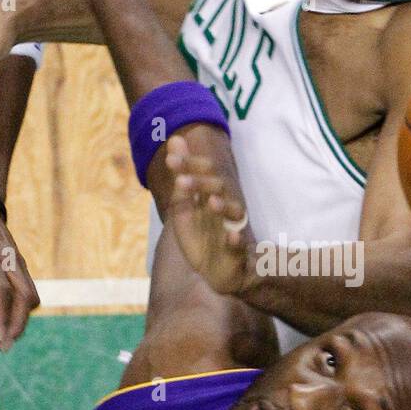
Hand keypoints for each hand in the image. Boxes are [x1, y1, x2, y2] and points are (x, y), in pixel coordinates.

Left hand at [0, 201, 39, 350]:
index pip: (3, 291)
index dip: (2, 316)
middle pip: (27, 298)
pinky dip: (14, 306)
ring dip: (16, 316)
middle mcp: (10, 261)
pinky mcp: (18, 266)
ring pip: (30, 296)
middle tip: (3, 345)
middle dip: (18, 324)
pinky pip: (25, 291)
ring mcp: (17, 263)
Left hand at [165, 134, 253, 295]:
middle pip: (219, 188)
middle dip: (201, 183)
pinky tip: (231, 237)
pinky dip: (236, 241)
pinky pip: (239, 246)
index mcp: (210, 194)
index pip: (205, 173)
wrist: (219, 271)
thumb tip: (175, 137)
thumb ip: (181, 176)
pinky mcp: (237, 252)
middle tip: (180, 181)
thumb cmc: (202, 237)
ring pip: (234, 214)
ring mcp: (232, 228)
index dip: (189, 165)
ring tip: (210, 202)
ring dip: (223, 207)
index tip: (171, 159)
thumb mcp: (184, 207)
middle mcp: (224, 207)